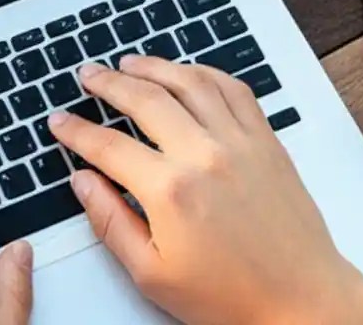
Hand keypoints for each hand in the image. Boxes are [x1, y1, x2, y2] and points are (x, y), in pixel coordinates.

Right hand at [50, 57, 362, 324]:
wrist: (302, 300)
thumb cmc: (232, 297)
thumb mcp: (153, 273)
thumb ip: (110, 222)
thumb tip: (83, 183)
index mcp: (170, 191)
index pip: (108, 146)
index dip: (76, 130)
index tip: (60, 121)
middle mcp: (204, 155)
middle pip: (145, 98)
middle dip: (108, 83)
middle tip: (88, 75)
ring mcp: (240, 142)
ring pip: (190, 82)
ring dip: (154, 67)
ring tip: (130, 63)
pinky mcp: (267, 141)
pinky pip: (234, 90)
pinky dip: (206, 73)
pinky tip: (189, 72)